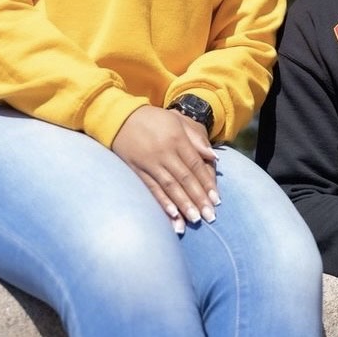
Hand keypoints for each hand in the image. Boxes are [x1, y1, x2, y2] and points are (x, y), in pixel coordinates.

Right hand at [111, 105, 218, 233]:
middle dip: (198, 199)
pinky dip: (162, 201)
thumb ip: (196, 140)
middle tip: (209, 216)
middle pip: (185, 178)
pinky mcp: (136, 170)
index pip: (196, 165)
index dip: (207, 183)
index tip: (216, 200)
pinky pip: (151, 188)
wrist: (121, 117)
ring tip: (194, 219)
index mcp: (177, 139)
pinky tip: (171, 213)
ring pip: (169, 186)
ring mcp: (149, 162)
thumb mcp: (178, 121)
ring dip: (182, 204)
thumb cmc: (154, 119)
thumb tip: (214, 157)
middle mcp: (164, 152)